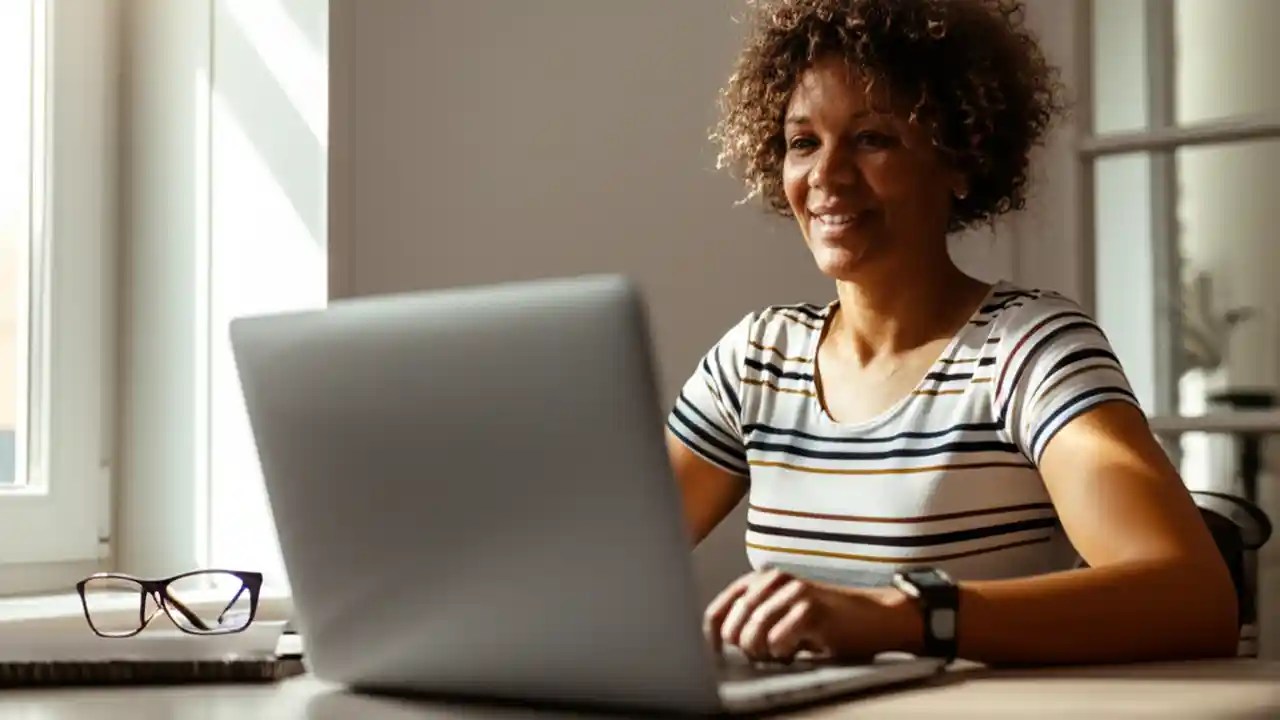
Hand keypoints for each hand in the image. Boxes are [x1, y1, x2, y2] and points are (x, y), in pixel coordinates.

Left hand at [703, 568, 921, 662]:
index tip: (715, 656)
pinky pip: (777, 641)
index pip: (718, 609)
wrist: (876, 618)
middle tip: (765, 655)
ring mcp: (792, 592)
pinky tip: (797, 651)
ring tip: (782, 653)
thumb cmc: (828, 621)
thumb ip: (753, 619)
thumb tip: (720, 644)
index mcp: (762, 580)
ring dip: (764, 654)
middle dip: (743, 649)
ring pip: (752, 634)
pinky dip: (783, 653)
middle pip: (733, 625)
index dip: (712, 636)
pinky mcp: (810, 608)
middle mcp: (774, 580)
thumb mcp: (784, 615)